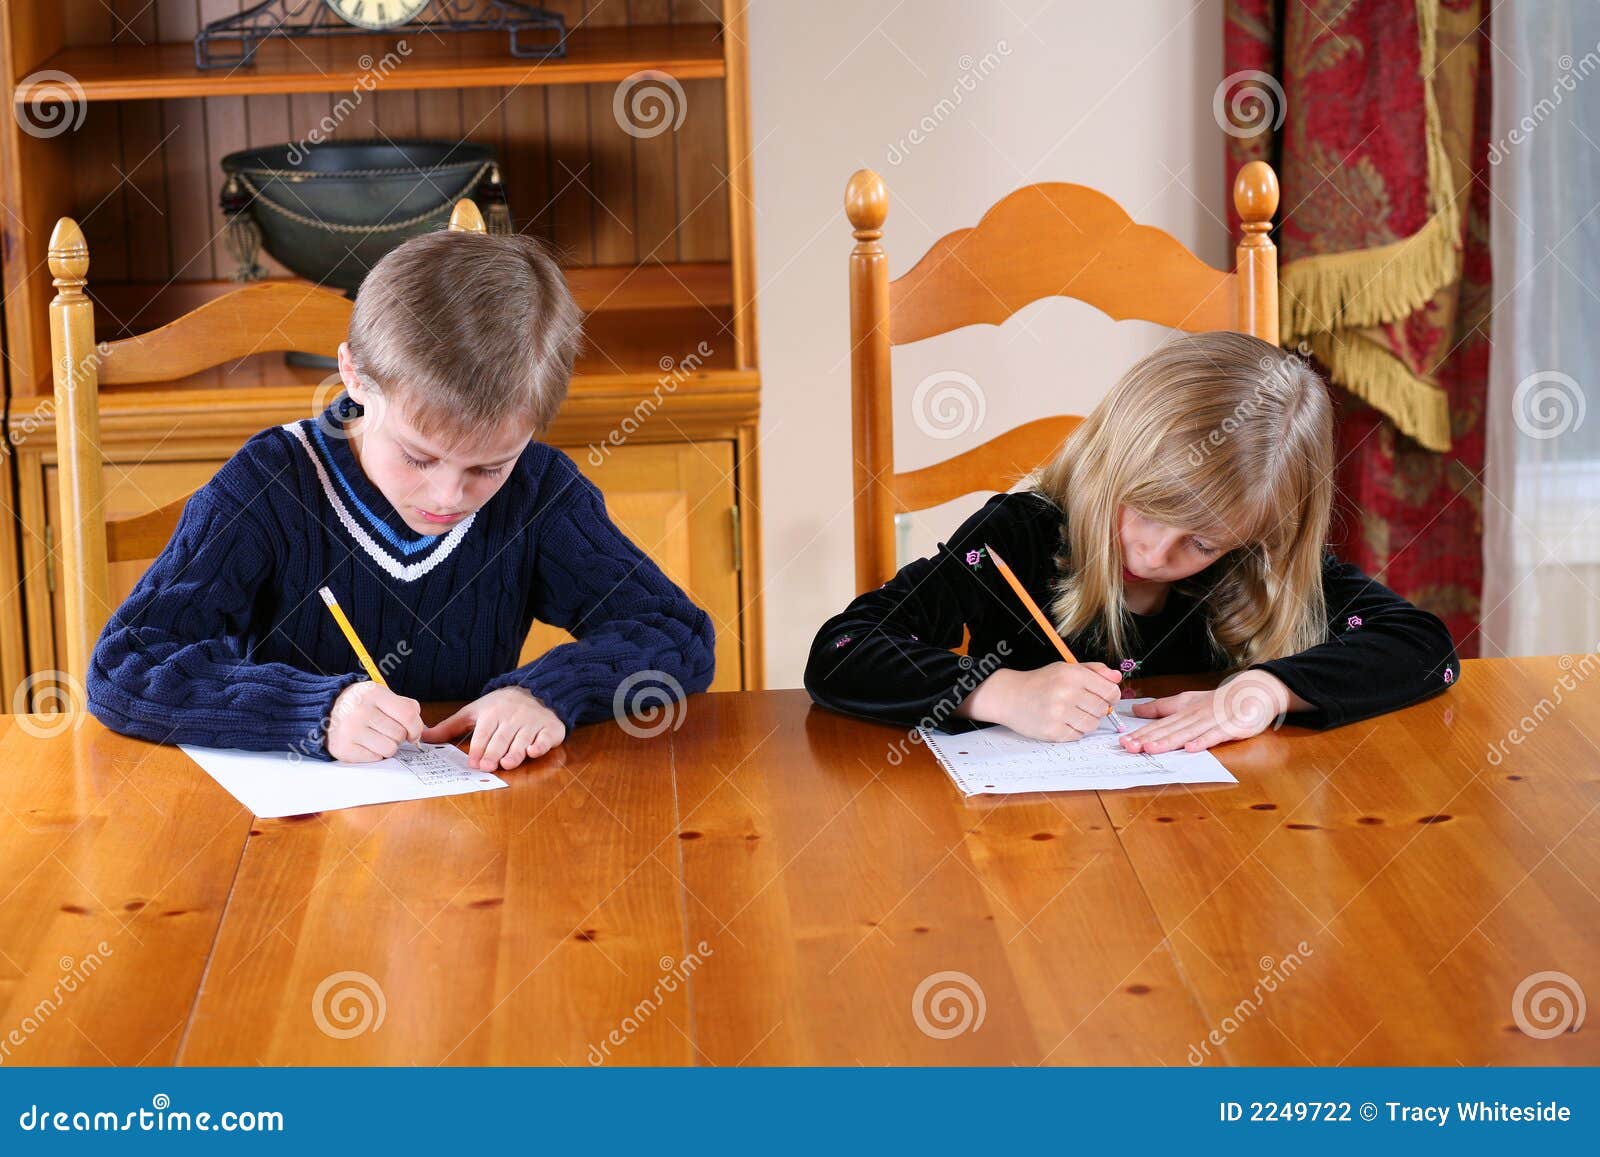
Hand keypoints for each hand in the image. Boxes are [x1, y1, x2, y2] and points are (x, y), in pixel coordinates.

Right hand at [327, 680, 423, 761]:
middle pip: (400, 734)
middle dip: (398, 736)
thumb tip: (419, 730)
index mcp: (373, 693)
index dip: (416, 727)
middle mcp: (360, 711)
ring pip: (390, 749)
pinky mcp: (344, 749)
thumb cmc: (359, 704)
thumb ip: (403, 706)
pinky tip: (364, 743)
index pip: (408, 714)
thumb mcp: (379, 694)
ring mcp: (350, 731)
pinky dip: (374, 753)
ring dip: (387, 745)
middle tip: (385, 730)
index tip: (413, 733)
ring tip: (375, 736)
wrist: (323, 710)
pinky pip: (375, 758)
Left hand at [421, 686, 565, 770]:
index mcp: (492, 713)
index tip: (473, 762)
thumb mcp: (475, 711)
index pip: (484, 733)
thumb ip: (450, 726)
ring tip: (507, 763)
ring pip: (522, 740)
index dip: (479, 748)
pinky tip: (534, 750)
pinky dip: (540, 744)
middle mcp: (512, 718)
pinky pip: (545, 737)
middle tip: (487, 766)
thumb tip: (422, 737)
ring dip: (515, 752)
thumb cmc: (501, 705)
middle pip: (502, 738)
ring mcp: (532, 723)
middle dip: (494, 752)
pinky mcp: (550, 729)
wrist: (536, 690)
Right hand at [961, 661, 1123, 741]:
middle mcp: (1067, 693)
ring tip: (1071, 714)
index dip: (1111, 696)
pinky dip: (1073, 731)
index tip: (1104, 697)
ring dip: (1086, 721)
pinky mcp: (1053, 731)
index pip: (1111, 691)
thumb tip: (1118, 678)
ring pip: (1093, 725)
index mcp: (1073, 675)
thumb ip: (1094, 671)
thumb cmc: (1040, 682)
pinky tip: (1062, 722)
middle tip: (1082, 705)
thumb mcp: (1066, 668)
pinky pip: (1078, 736)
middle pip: (1103, 710)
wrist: (1009, 696)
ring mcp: (1059, 714)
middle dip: (1097, 709)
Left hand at [1120, 670, 1294, 753]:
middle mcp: (1195, 716)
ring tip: (1151, 749)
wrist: (1253, 691)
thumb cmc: (1218, 700)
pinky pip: (1216, 735)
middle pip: (1169, 729)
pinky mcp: (1232, 727)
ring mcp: (1213, 721)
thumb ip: (1161, 708)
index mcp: (1184, 712)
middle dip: (1148, 739)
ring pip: (1188, 733)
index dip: (1141, 733)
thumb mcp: (1187, 701)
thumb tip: (1136, 711)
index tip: (1123, 741)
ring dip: (1169, 741)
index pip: (1159, 724)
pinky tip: (1192, 748)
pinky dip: (1204, 741)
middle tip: (1128, 747)